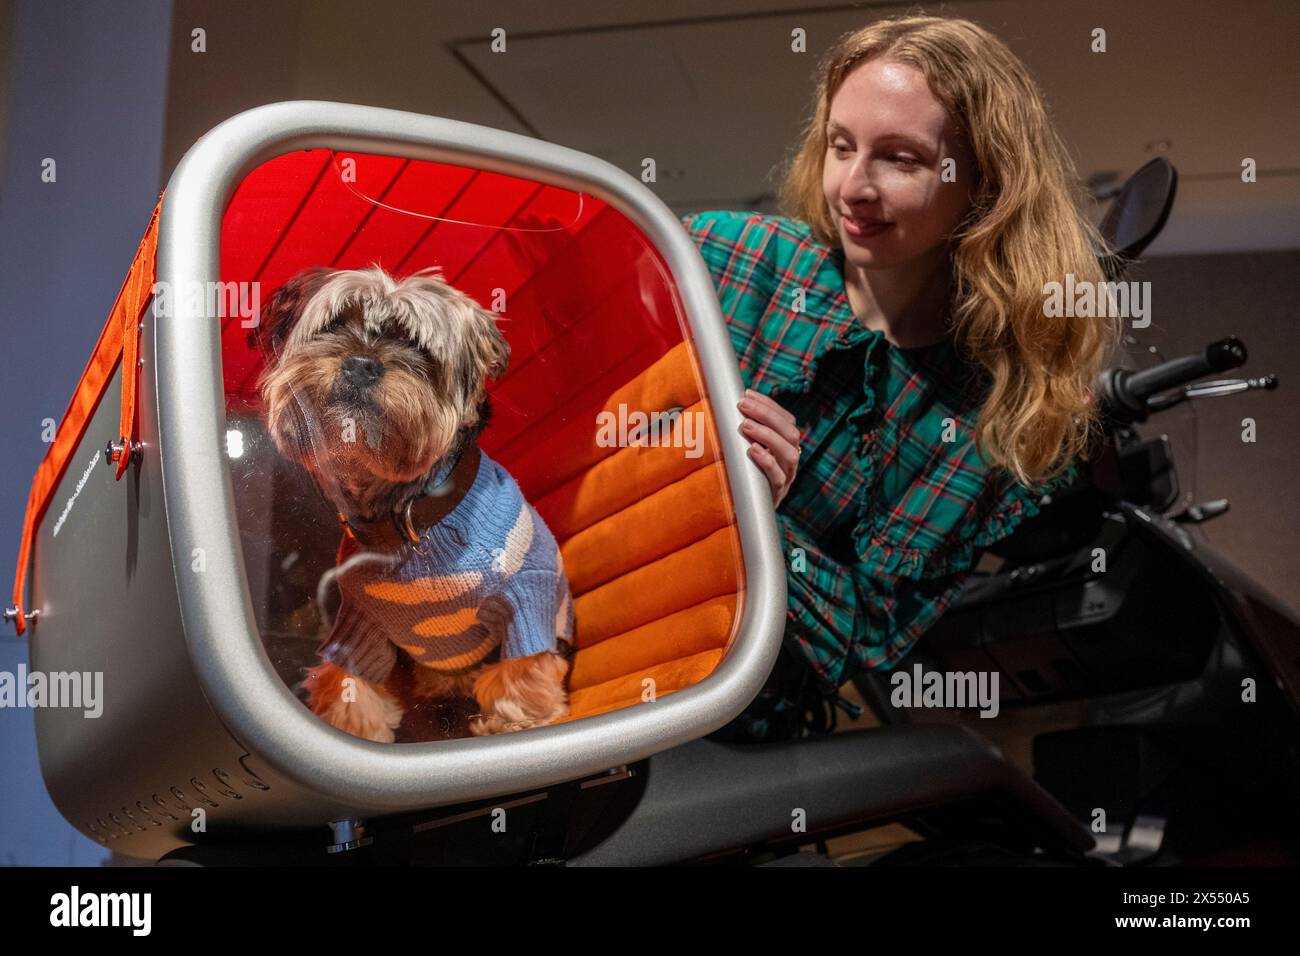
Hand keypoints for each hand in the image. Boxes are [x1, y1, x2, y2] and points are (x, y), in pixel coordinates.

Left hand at [736, 388, 802, 507]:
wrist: (746, 512)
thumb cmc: (743, 474)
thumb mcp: (744, 451)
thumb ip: (741, 432)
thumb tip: (723, 405)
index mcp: (786, 446)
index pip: (786, 420)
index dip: (769, 405)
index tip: (747, 393)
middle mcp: (791, 459)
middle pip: (791, 432)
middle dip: (767, 415)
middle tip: (743, 405)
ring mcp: (787, 477)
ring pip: (789, 453)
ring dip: (767, 435)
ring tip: (745, 425)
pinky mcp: (777, 494)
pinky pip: (778, 477)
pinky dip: (766, 461)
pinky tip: (752, 450)